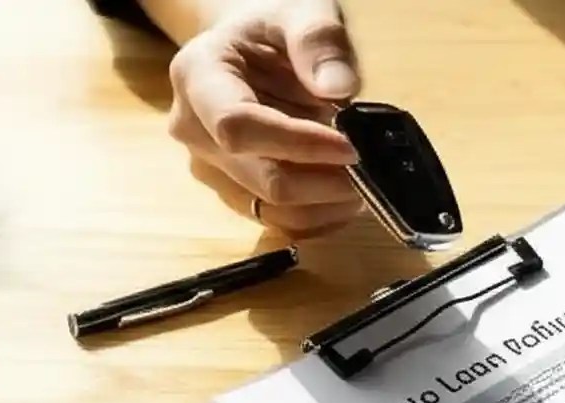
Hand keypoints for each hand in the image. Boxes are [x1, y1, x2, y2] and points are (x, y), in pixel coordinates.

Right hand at [166, 0, 363, 236]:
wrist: (251, 45)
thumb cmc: (273, 25)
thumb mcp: (300, 9)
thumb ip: (318, 40)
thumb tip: (337, 88)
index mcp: (197, 77)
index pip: (239, 127)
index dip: (298, 145)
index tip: (351, 146)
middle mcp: (193, 129)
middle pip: (260, 176)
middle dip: (323, 180)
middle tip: (371, 168)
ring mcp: (211, 166)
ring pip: (272, 208)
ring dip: (326, 203)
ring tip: (364, 179)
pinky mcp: (234, 191)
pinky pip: (280, 220)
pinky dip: (320, 215)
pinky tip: (346, 195)